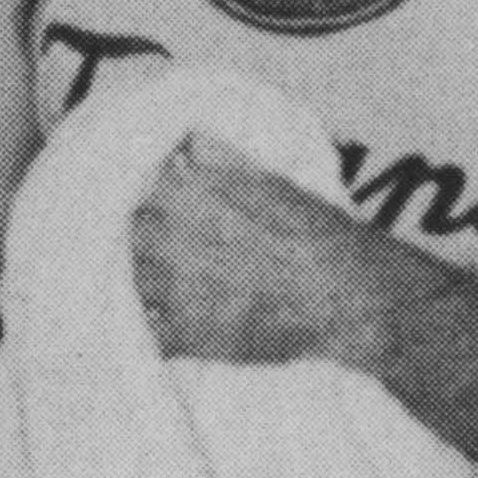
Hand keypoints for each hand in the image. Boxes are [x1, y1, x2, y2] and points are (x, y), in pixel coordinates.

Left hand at [130, 140, 376, 365]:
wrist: (342, 293)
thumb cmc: (311, 230)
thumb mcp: (266, 178)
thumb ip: (218, 159)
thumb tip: (189, 142)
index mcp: (183, 192)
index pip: (141, 188)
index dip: (158, 198)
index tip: (169, 206)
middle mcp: (167, 238)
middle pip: (135, 234)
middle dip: (152, 238)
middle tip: (180, 246)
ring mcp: (171, 289)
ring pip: (137, 280)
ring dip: (154, 280)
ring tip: (185, 283)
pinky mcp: (183, 336)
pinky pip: (152, 330)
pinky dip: (162, 327)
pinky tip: (184, 322)